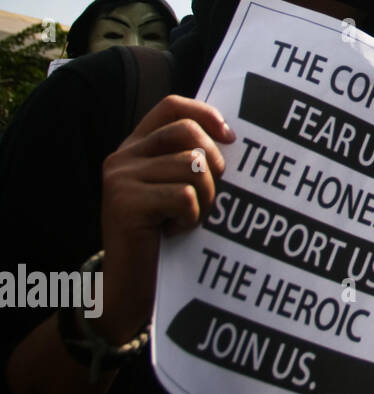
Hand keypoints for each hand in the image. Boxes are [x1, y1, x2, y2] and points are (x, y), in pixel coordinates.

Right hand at [98, 96, 235, 341]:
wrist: (134, 286)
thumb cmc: (168, 236)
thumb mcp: (181, 190)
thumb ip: (195, 160)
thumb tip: (234, 136)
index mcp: (138, 146)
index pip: (171, 107)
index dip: (205, 113)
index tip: (231, 137)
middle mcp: (124, 156)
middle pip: (188, 133)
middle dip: (213, 164)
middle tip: (209, 196)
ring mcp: (120, 177)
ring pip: (191, 166)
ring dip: (205, 198)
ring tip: (188, 219)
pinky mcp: (123, 202)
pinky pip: (184, 197)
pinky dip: (191, 218)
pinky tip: (173, 232)